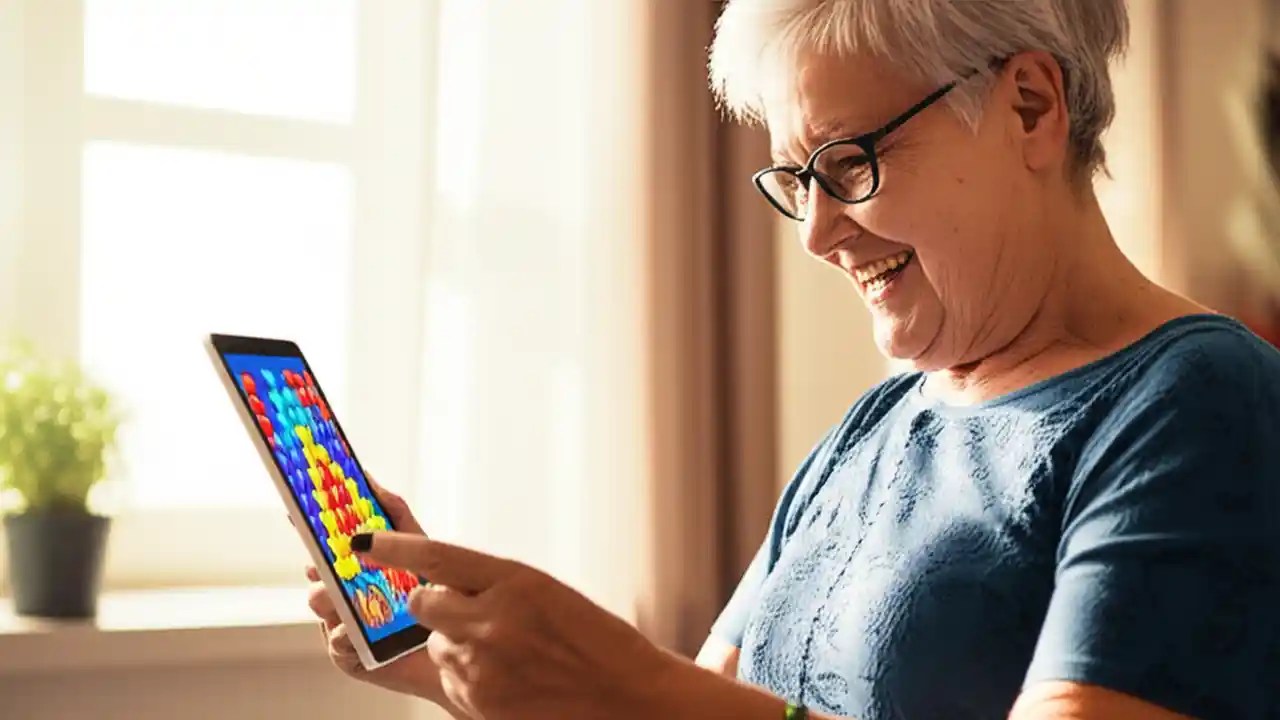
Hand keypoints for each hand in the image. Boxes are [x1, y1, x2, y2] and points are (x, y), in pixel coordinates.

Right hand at [304, 478, 461, 713]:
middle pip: (316, 575)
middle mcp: (345, 594)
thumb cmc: (437, 594)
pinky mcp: (353, 656)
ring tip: (337, 595)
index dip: (311, 528)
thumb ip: (396, 515)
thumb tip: (370, 480)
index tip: (297, 512)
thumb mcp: (421, 546)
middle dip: (315, 565)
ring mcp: (345, 624)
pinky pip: (337, 645)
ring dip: (326, 599)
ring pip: (321, 607)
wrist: (462, 643)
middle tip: (318, 558)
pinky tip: (351, 631)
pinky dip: (342, 636)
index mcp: (357, 566)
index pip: (326, 545)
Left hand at [351, 531, 680, 719]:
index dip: (393, 547)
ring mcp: (482, 664)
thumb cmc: (595, 643)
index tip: (361, 541)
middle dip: (436, 607)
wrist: (630, 698)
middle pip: (423, 603)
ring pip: (436, 644)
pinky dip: (470, 678)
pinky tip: (511, 680)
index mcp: (516, 580)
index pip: (437, 556)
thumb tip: (438, 588)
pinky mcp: (476, 702)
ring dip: (458, 646)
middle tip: (477, 616)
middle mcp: (493, 619)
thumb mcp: (545, 594)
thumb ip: (492, 587)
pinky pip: (450, 679)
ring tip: (512, 656)